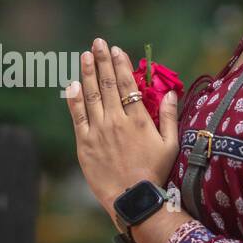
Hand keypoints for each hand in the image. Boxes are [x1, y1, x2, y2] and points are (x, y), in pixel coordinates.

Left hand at [64, 37, 179, 220]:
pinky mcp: (84, 144)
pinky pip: (77, 117)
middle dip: (102, 61)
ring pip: (90, 96)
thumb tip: (170, 93)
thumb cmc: (155, 173)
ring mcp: (98, 132)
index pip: (128, 85)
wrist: (133, 200)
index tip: (116, 49)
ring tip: (84, 56)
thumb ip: (169, 117)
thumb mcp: (170, 145)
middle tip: (97, 42)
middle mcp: (116, 121)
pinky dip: (74, 100)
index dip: (121, 65)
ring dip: (86, 74)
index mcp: (138, 120)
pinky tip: (71, 85)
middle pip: (107, 85)